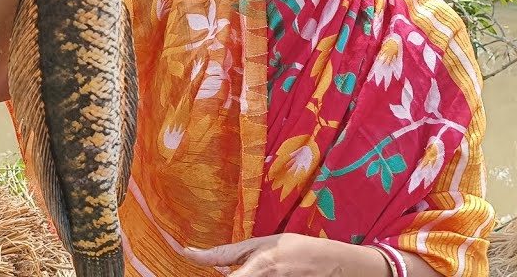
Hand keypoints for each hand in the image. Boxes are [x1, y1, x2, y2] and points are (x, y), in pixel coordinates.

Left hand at [181, 234, 389, 275]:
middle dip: (224, 273)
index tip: (179, 252)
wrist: (336, 267)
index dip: (196, 257)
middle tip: (228, 265)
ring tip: (251, 267)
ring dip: (235, 276)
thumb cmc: (301, 250)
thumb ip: (235, 254)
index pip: (219, 267)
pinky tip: (253, 272)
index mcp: (259, 268)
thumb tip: (206, 260)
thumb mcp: (268, 243)